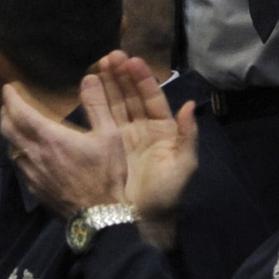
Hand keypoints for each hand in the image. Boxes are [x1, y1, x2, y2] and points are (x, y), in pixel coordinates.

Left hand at [1, 75, 127, 217]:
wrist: (98, 216)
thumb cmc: (106, 174)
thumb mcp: (110, 135)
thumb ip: (98, 105)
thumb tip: (89, 77)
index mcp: (50, 138)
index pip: (20, 113)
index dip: (10, 98)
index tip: (8, 87)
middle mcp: (34, 154)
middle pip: (8, 129)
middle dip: (5, 112)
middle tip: (9, 103)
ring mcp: (32, 173)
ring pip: (11, 147)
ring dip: (10, 132)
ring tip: (16, 124)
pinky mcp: (35, 188)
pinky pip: (19, 164)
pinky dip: (18, 151)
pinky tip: (28, 152)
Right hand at [90, 55, 199, 244]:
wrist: (143, 222)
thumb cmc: (167, 195)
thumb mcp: (183, 166)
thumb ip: (187, 135)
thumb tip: (190, 105)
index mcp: (163, 130)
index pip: (152, 98)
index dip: (143, 79)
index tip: (132, 61)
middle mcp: (143, 128)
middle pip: (131, 96)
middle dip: (122, 75)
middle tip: (110, 56)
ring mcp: (123, 136)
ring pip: (116, 103)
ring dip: (108, 84)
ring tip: (98, 64)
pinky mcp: (106, 146)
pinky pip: (101, 120)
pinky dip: (95, 102)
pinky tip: (88, 87)